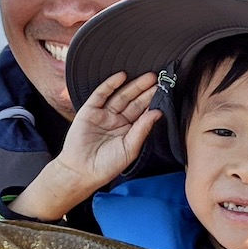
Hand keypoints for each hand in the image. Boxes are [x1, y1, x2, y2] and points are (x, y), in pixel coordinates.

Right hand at [60, 70, 162, 185]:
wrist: (81, 171)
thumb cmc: (106, 165)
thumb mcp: (130, 148)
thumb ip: (142, 130)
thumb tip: (157, 113)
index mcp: (129, 131)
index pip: (143, 113)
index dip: (153, 102)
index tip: (165, 92)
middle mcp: (117, 121)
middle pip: (134, 102)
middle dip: (146, 91)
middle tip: (159, 80)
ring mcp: (103, 115)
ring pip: (121, 96)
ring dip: (134, 86)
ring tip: (149, 77)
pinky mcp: (90, 110)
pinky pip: (101, 94)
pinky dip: (111, 84)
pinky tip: (122, 76)